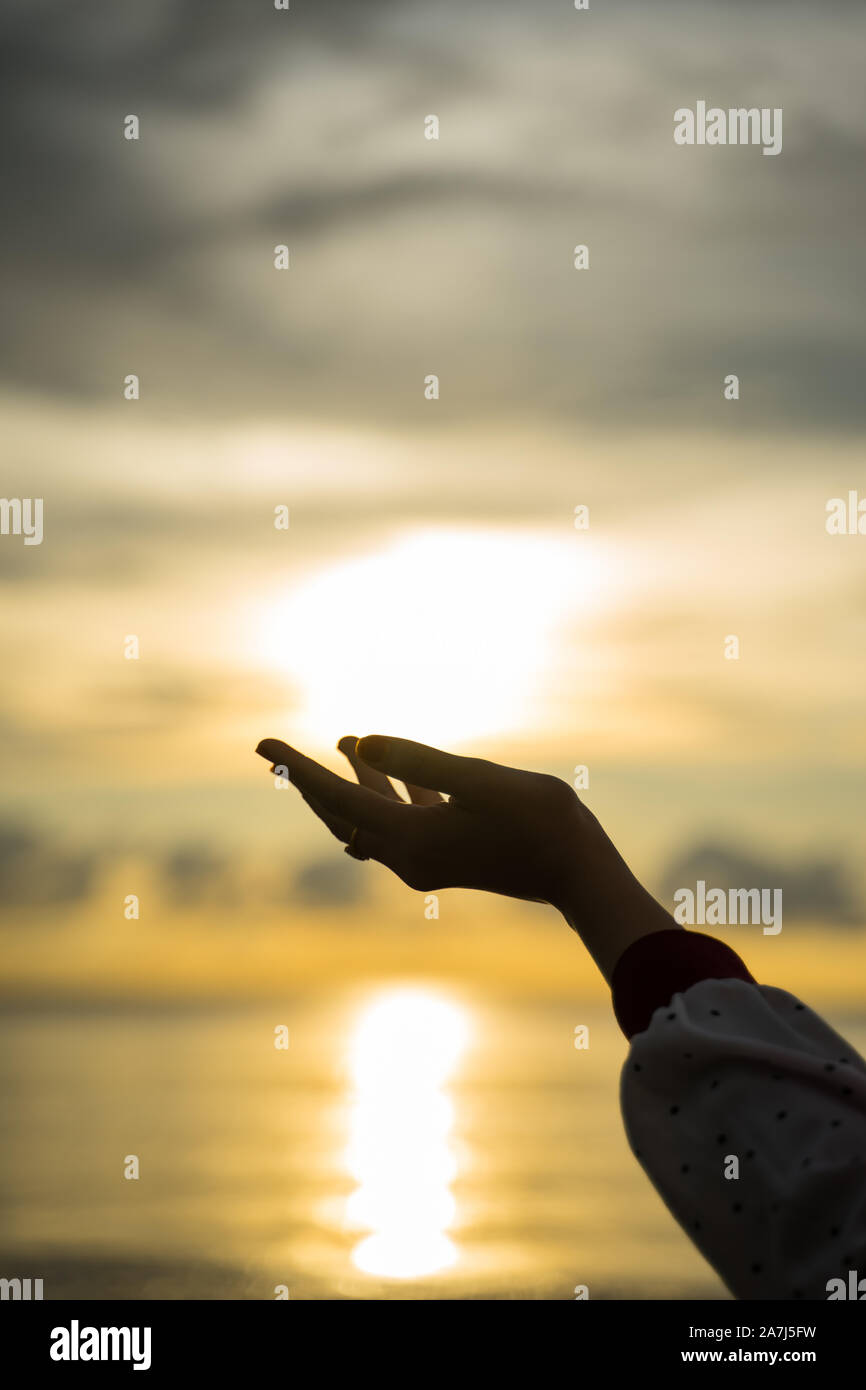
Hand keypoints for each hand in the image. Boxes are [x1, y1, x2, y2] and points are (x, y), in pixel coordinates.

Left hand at [255, 733, 676, 979]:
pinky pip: (401, 819)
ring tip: (343, 741)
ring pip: (371, 816)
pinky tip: (391, 766)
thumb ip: (420, 760)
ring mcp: (425, 860)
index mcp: (410, 838)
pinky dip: (388, 790)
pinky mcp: (445, 855)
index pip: (336, 799)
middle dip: (309, 779)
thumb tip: (361, 741)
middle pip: (341, 813)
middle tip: (272, 750)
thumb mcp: (479, 780)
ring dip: (353, 780)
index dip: (297, 768)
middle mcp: (408, 856)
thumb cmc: (539, 821)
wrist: (579, 872)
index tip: (261, 742)